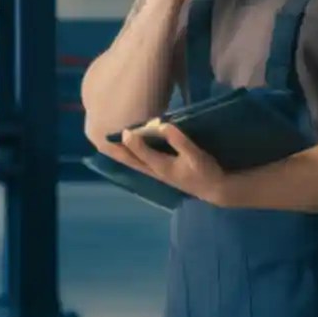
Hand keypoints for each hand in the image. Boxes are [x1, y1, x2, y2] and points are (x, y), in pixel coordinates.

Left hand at [103, 122, 229, 204]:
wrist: (214, 190)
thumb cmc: (206, 172)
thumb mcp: (196, 156)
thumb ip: (180, 141)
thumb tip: (163, 126)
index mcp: (162, 167)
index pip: (142, 153)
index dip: (132, 142)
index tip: (125, 131)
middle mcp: (155, 171)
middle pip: (132, 161)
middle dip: (117, 152)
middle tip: (102, 142)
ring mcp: (157, 174)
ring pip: (135, 164)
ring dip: (122, 155)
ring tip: (108, 146)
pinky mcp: (161, 173)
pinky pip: (140, 164)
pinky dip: (131, 157)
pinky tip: (128, 152)